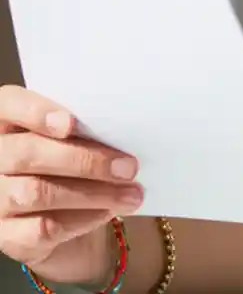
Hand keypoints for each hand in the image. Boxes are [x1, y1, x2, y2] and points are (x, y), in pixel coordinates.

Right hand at [0, 85, 143, 286]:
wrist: (69, 223)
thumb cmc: (76, 171)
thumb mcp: (80, 142)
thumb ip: (86, 131)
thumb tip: (122, 133)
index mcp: (7, 125)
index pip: (8, 105)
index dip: (34, 112)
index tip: (70, 124)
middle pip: (26, 154)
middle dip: (84, 160)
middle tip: (128, 167)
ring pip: (34, 192)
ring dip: (92, 193)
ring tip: (130, 193)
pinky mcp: (6, 236)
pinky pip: (41, 227)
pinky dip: (82, 218)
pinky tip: (108, 212)